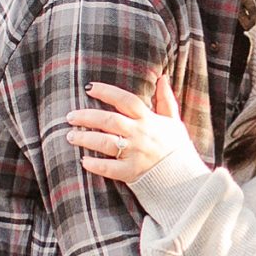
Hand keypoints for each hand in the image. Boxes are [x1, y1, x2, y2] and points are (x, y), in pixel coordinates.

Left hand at [66, 76, 188, 180]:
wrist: (185, 178)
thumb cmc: (177, 148)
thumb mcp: (174, 121)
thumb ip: (166, 100)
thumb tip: (162, 77)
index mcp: (149, 119)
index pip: (125, 100)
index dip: (107, 92)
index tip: (89, 87)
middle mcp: (140, 134)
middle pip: (109, 120)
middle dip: (87, 117)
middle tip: (70, 116)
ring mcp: (135, 154)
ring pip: (105, 142)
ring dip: (85, 138)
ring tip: (70, 136)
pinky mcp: (132, 173)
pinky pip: (109, 168)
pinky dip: (95, 165)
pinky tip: (84, 161)